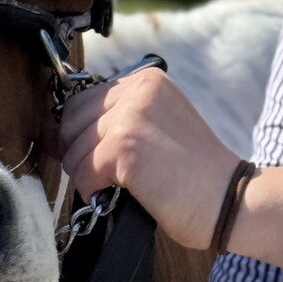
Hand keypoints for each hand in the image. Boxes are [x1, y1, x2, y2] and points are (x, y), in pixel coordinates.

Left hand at [58, 67, 235, 251]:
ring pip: (72, 149)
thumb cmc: (193, 174)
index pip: (83, 99)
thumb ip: (114, 122)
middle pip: (71, 121)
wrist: (229, 201)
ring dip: (88, 175)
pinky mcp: (125, 146)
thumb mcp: (156, 129)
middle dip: (79, 153)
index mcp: (147, 81)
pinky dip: (94, 191)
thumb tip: (53, 135)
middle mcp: (138, 90)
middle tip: (107, 176)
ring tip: (121, 186)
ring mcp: (130, 116)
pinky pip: (82, 173)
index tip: (90, 154)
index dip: (79, 132)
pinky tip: (121, 195)